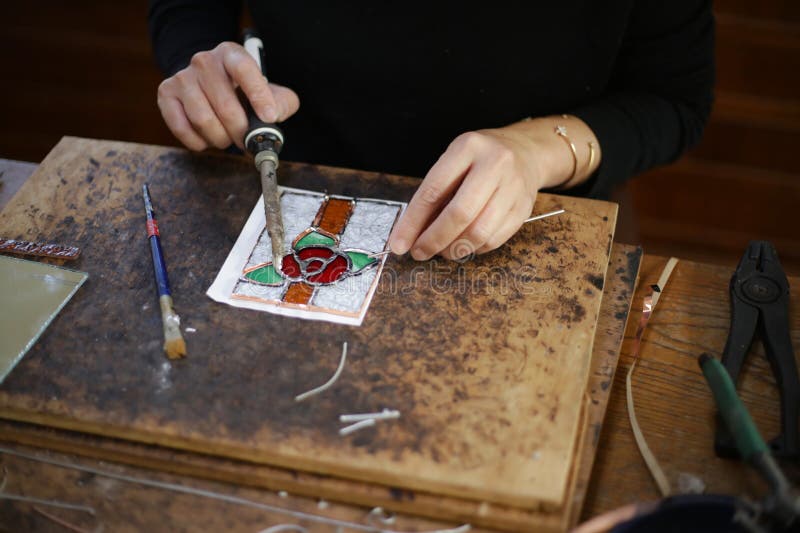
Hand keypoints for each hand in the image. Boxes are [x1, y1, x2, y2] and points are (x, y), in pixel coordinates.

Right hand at [156, 42, 299, 150]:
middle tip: (246, 141)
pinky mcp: (166, 94)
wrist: (207, 85)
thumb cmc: (242, 91)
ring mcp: (182, 77)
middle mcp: (204, 61)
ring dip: (220, 138)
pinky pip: (182, 128)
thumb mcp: (269, 92)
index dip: (258, 95)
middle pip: (225, 105)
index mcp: (231, 54)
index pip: (244, 69)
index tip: (269, 116)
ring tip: (227, 138)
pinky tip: (207, 138)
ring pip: (203, 120)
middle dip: (240, 131)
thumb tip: (273, 117)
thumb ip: (281, 102)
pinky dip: (199, 142)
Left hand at [388, 117, 599, 259]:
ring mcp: (513, 187)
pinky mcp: (523, 208)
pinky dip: (473, 248)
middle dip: (434, 240)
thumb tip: (410, 234)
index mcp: (468, 147)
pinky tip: (463, 244)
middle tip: (419, 252)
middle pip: (460, 214)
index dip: (413, 221)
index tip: (399, 243)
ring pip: (479, 232)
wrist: (526, 152)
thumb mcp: (453, 162)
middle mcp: (495, 164)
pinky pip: (494, 239)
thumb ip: (434, 194)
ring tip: (441, 250)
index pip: (434, 190)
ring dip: (454, 249)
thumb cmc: (479, 160)